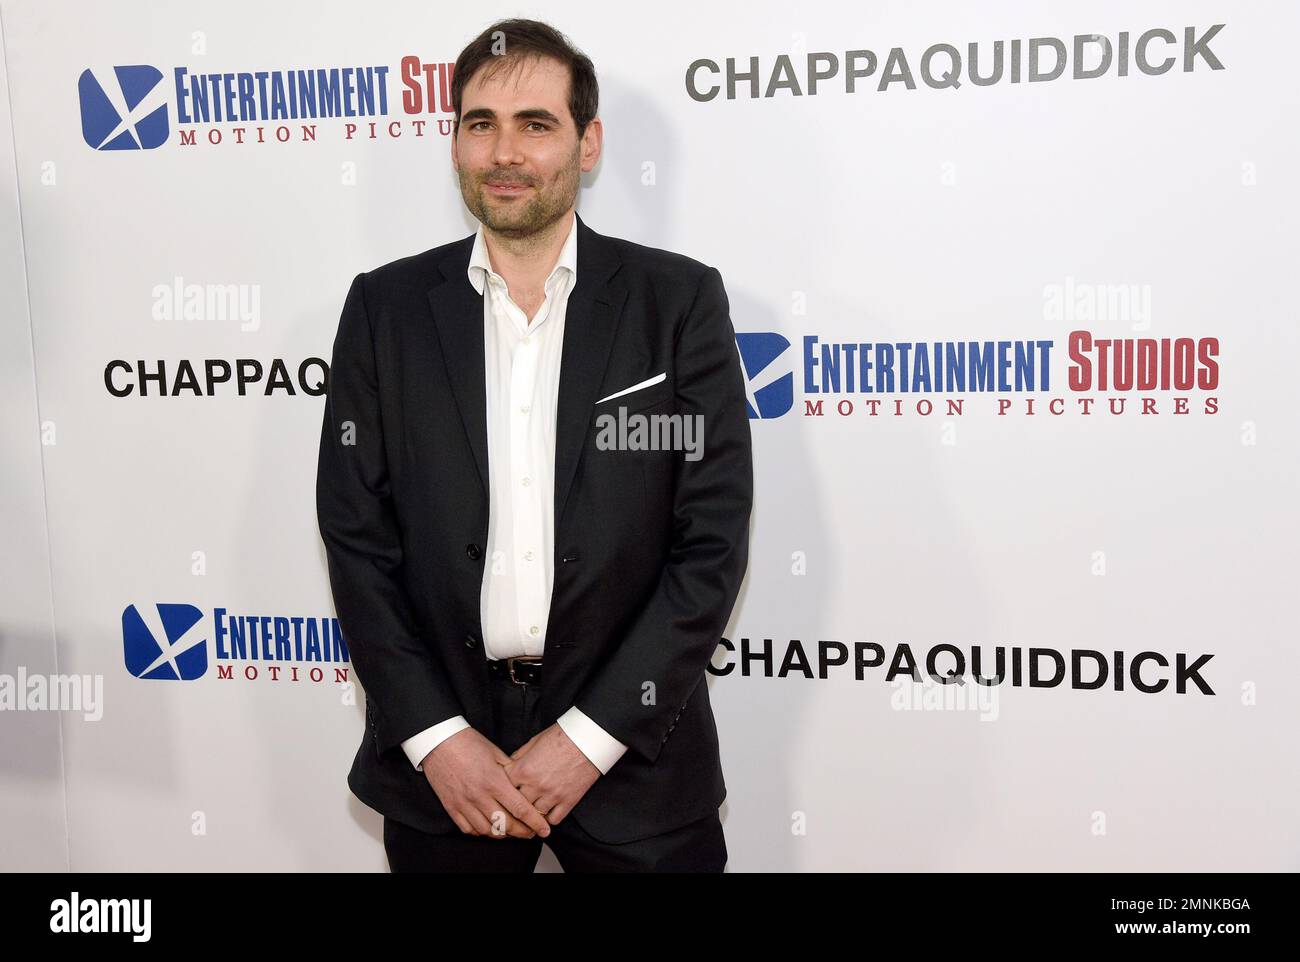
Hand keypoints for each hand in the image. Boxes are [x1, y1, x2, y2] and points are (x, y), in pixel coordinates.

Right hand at [419, 727, 551, 838]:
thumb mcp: (496, 752)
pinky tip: (489, 828)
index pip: (520, 809)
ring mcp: (464, 803)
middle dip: (523, 832)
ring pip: (487, 831)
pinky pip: (468, 829)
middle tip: (531, 833)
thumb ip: (511, 771)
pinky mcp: (451, 807)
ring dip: (503, 834)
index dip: (535, 822)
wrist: (438, 741)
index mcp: (494, 781)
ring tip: (512, 832)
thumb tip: (523, 784)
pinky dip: (481, 832)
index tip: (544, 829)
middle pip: (506, 824)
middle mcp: (479, 796)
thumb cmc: (468, 743)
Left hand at [503, 723, 600, 825]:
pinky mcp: (568, 801)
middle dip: (516, 803)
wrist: (588, 740)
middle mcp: (536, 785)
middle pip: (517, 805)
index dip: (504, 789)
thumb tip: (509, 768)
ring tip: (531, 811)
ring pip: (534, 816)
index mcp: (524, 769)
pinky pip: (554, 820)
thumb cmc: (561, 737)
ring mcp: (552, 795)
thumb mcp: (533, 742)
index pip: (504, 788)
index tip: (506, 790)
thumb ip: (518, 757)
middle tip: (516, 804)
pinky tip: (547, 813)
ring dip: (532, 813)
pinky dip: (549, 819)